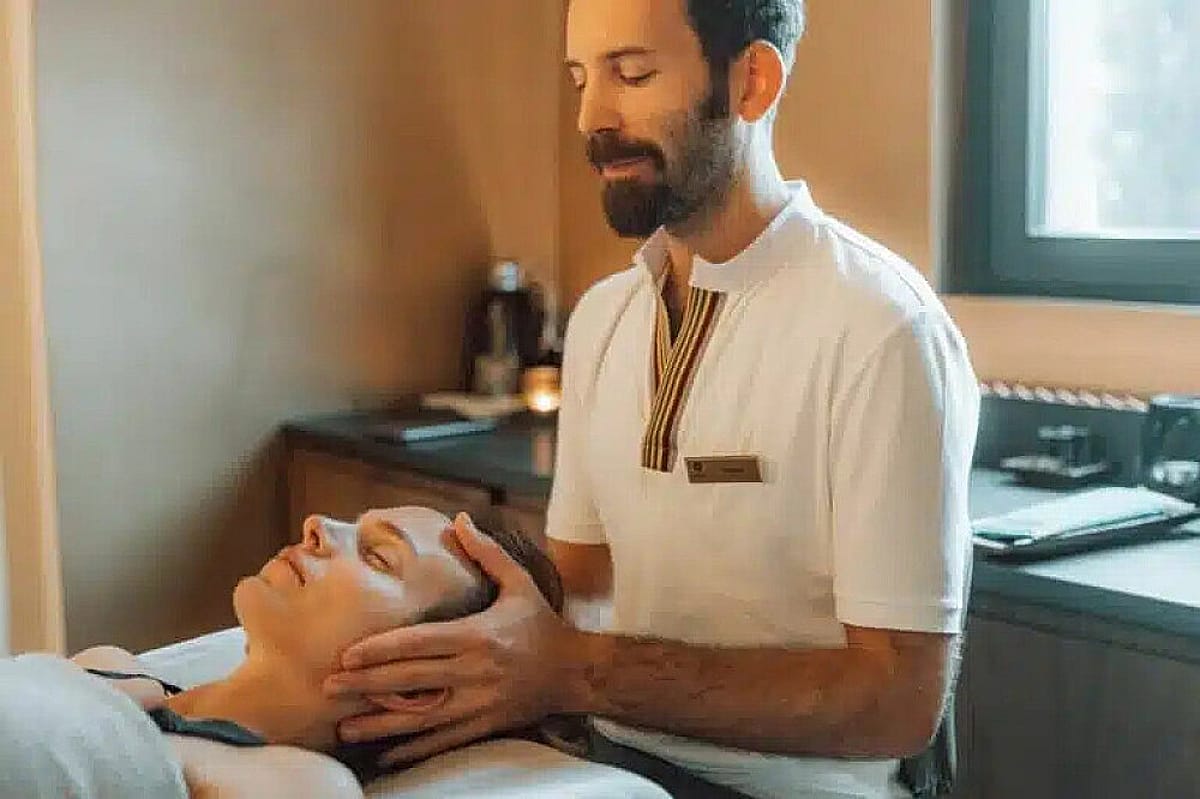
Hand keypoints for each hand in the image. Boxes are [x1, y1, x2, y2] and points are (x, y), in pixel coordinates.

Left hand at [324, 513, 580, 766]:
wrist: (575, 671)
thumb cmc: (541, 624)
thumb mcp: (519, 582)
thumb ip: (487, 553)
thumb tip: (460, 519)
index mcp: (477, 635)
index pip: (420, 643)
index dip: (382, 649)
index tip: (348, 654)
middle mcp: (475, 671)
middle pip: (411, 680)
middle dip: (366, 684)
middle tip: (329, 687)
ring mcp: (479, 702)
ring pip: (421, 717)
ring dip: (380, 724)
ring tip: (345, 727)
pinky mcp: (486, 724)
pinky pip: (444, 740)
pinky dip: (413, 749)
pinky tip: (386, 755)